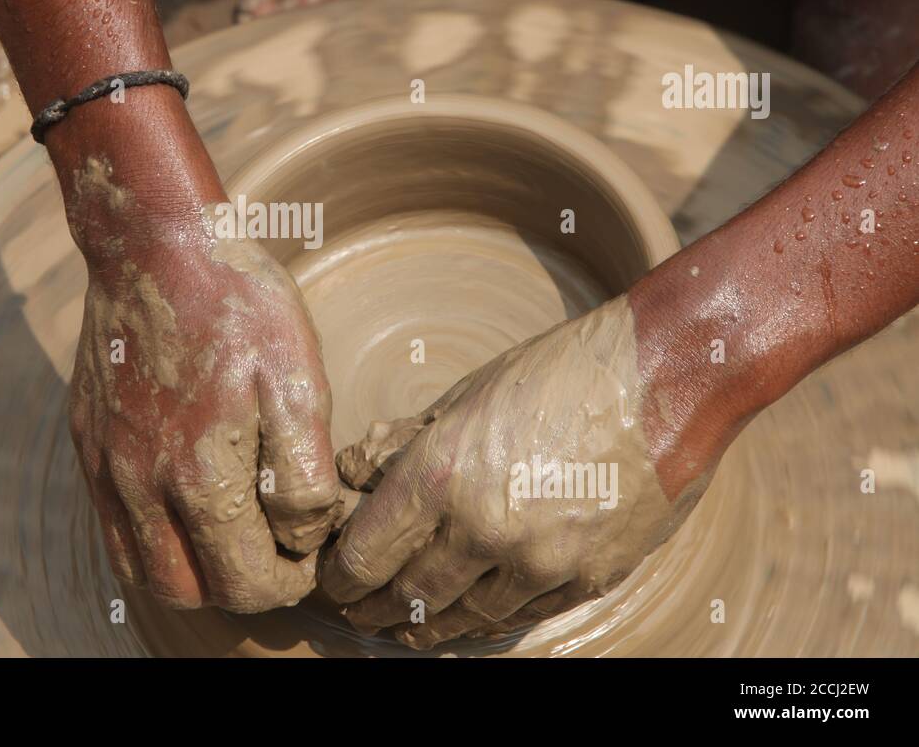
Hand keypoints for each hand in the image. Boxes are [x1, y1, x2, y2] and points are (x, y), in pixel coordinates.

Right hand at [67, 159, 340, 612]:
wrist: (152, 241)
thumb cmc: (236, 302)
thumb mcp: (297, 376)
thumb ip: (303, 472)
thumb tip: (303, 533)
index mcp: (201, 476)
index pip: (246, 586)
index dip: (288, 583)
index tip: (308, 553)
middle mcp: (142, 485)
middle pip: (189, 592)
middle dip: (239, 587)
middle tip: (273, 550)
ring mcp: (106, 467)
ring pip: (141, 571)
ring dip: (190, 572)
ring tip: (230, 535)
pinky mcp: (89, 444)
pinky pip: (112, 527)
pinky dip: (150, 540)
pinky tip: (184, 504)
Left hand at [321, 295, 712, 648]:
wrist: (664, 380)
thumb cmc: (559, 374)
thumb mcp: (466, 395)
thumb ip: (405, 442)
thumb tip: (353, 473)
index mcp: (441, 475)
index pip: (367, 552)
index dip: (342, 576)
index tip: (334, 581)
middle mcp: (484, 528)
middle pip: (410, 595)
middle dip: (376, 609)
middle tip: (360, 612)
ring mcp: (540, 561)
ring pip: (466, 616)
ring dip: (429, 625)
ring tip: (409, 625)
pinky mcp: (588, 577)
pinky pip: (523, 616)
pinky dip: (489, 620)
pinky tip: (471, 617)